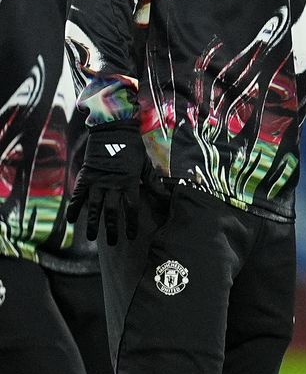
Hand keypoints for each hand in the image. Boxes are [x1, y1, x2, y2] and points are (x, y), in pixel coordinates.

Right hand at [67, 122, 145, 244]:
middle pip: (112, 211)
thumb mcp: (145, 165)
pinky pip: (78, 195)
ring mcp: (97, 181)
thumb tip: (166, 197)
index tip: (131, 236)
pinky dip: (74, 207)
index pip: (131, 208)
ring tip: (92, 237)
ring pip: (94, 207)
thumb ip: (152, 183)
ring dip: (93, 223)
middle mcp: (113, 185)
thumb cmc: (132, 148)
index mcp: (129, 183)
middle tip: (112, 243)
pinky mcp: (85, 176)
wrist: (112, 131)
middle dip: (112, 228)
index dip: (131, 223)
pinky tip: (71, 220)